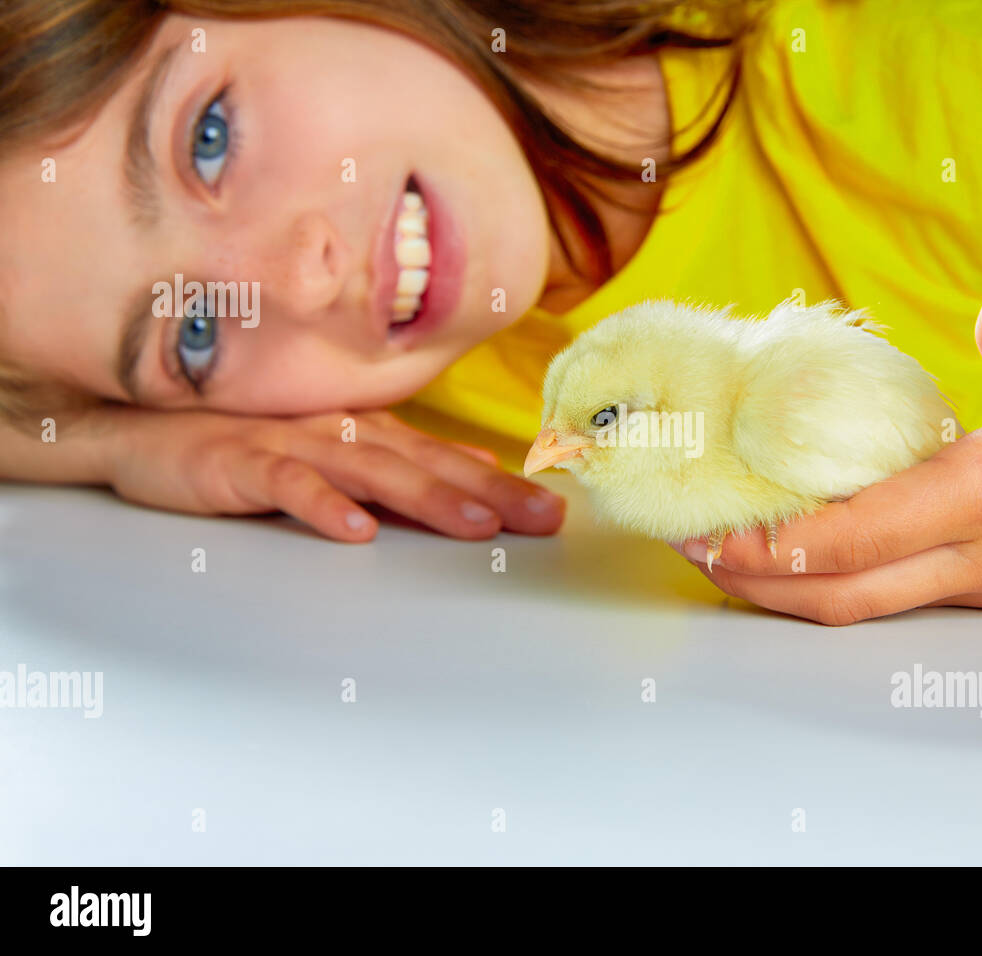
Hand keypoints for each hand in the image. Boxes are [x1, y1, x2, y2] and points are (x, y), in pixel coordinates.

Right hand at [103, 406, 563, 541]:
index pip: (442, 458)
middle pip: (423, 462)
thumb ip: (405, 461)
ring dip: (424, 497)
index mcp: (363, 431)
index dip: (500, 483)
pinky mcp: (238, 462)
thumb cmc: (243, 441)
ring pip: (368, 470)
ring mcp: (289, 443)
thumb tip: (482, 468)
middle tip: (541, 520)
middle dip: (487, 492)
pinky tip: (356, 532)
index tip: (553, 509)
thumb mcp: (335, 450)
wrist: (142, 428)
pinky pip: (285, 483)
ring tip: (475, 525)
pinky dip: (321, 504)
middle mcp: (337, 431)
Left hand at [672, 286, 981, 624]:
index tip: (706, 528)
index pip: (860, 531)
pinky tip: (820, 547)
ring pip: (871, 604)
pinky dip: (846, 580)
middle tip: (690, 550)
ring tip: (730, 556)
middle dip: (757, 579)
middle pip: (843, 592)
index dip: (772, 539)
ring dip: (791, 588)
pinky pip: (909, 595)